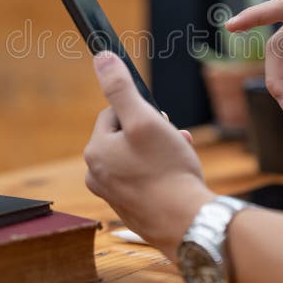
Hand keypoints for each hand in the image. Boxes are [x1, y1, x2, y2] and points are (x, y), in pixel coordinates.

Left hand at [84, 51, 214, 259]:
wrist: (186, 223)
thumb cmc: (167, 170)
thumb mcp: (145, 120)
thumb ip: (120, 89)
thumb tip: (102, 58)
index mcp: (95, 151)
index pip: (112, 113)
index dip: (139, 112)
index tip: (159, 120)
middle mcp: (97, 175)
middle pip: (124, 137)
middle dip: (150, 132)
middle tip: (172, 137)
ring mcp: (112, 195)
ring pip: (135, 158)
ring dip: (157, 151)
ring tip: (179, 154)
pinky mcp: (129, 209)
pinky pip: (142, 180)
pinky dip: (158, 173)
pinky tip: (177, 175)